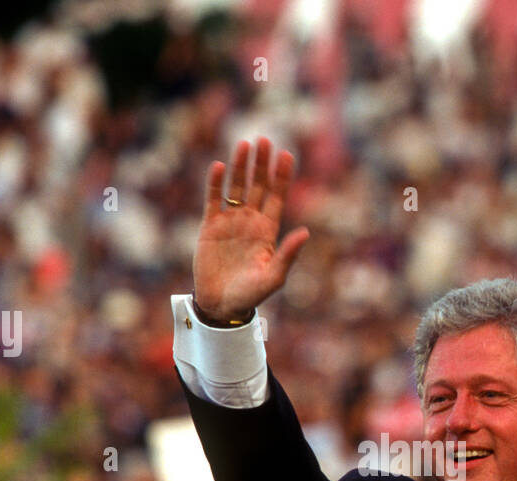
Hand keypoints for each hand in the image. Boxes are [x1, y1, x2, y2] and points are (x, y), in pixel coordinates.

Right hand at [193, 136, 309, 322]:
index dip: (281, 176)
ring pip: (236, 187)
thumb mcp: (273, 277)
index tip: (286, 154)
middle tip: (264, 139)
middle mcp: (250, 221)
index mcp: (268, 231)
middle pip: (258, 185)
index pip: (277, 197)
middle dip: (262, 164)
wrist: (221, 305)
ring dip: (240, 166)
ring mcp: (230, 222)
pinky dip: (215, 183)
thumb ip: (288, 254)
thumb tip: (305, 232)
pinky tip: (219, 166)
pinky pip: (213, 199)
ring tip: (244, 144)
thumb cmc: (251, 295)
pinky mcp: (210, 226)